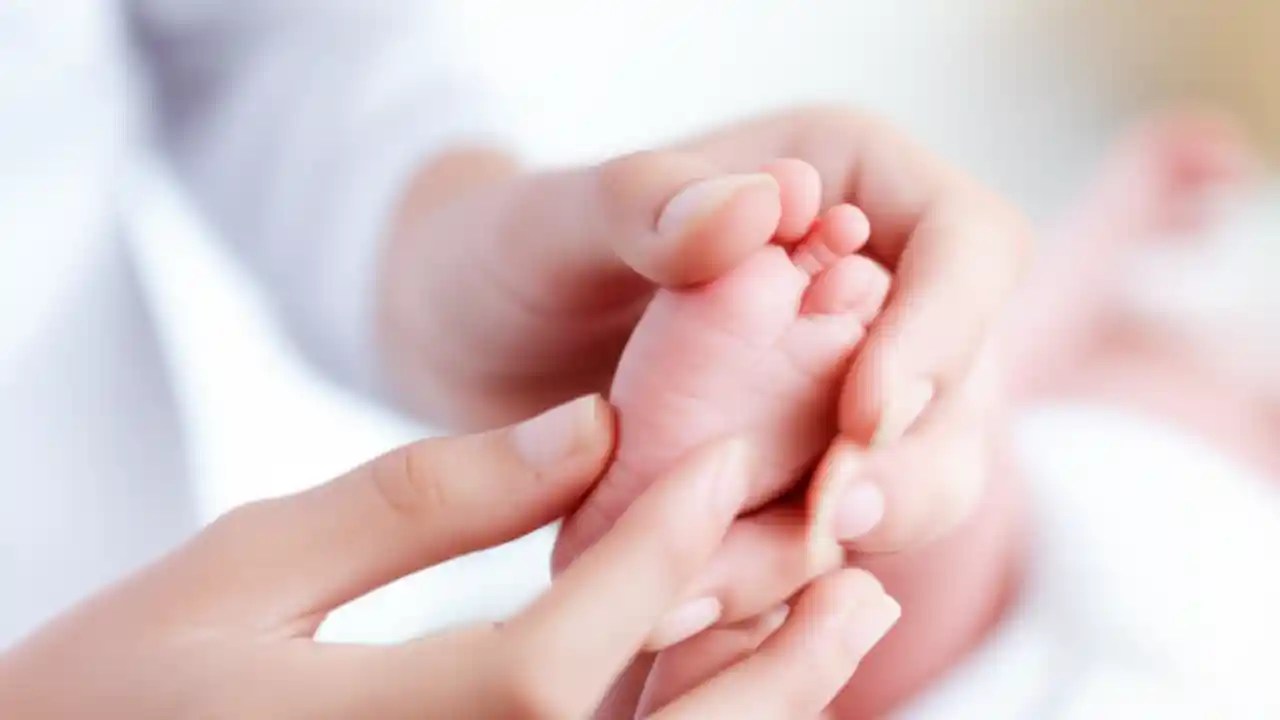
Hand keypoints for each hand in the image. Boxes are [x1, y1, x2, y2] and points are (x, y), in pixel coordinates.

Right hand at [0, 395, 898, 718]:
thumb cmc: (107, 688)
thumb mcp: (243, 568)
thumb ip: (416, 502)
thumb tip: (582, 430)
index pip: (560, 657)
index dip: (657, 551)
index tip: (720, 455)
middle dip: (774, 670)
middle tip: (865, 580)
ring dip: (764, 717)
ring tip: (846, 628)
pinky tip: (745, 690)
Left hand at [383, 105, 1028, 552]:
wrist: (471, 344)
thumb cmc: (515, 252)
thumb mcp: (559, 216)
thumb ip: (649, 203)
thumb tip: (760, 207)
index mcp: (856, 187)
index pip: (969, 251)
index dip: (941, 336)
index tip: (862, 411)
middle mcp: (876, 296)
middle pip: (963, 394)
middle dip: (905, 472)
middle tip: (828, 524)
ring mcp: (848, 396)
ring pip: (910, 491)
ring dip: (826, 548)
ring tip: (700, 590)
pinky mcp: (805, 480)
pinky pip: (828, 546)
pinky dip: (771, 582)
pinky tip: (689, 609)